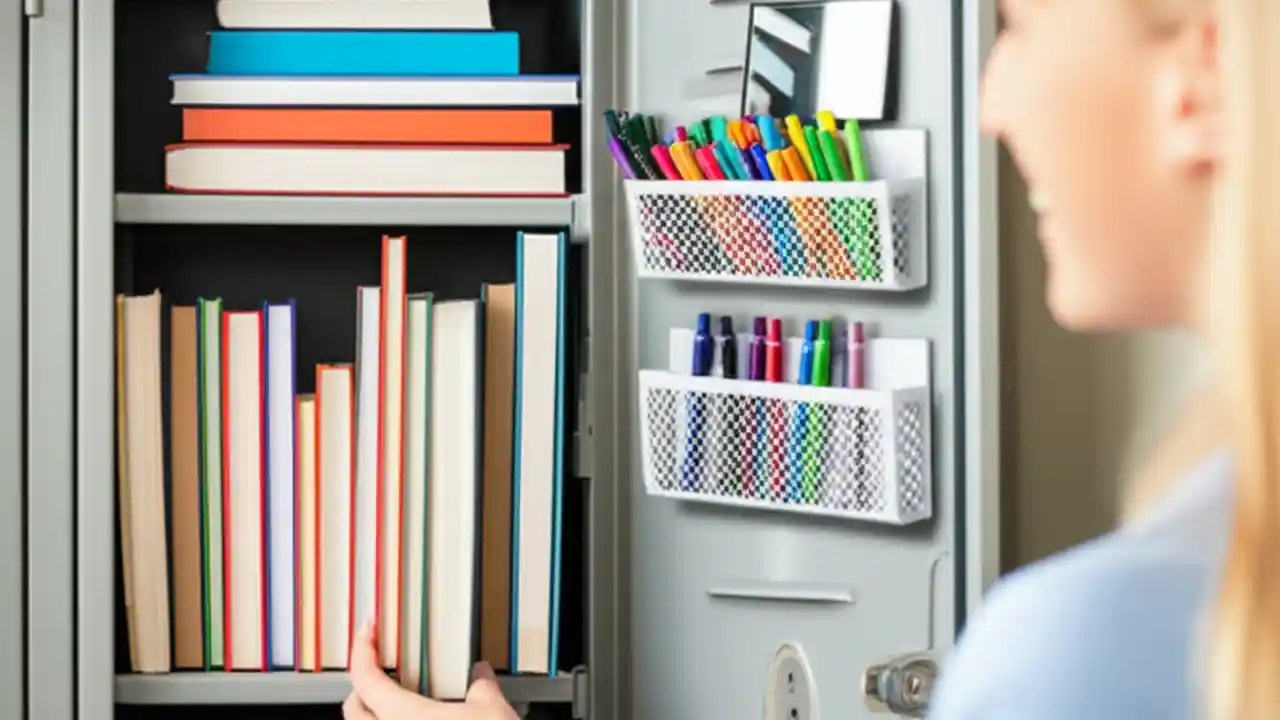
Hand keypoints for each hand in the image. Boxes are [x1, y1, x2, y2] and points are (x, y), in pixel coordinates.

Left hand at [345, 620, 518, 719]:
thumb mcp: (491, 710)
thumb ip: (481, 686)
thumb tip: (480, 675)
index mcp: (400, 717)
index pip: (363, 676)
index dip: (361, 647)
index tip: (368, 632)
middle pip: (353, 707)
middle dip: (362, 684)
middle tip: (379, 666)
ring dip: (374, 713)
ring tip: (395, 700)